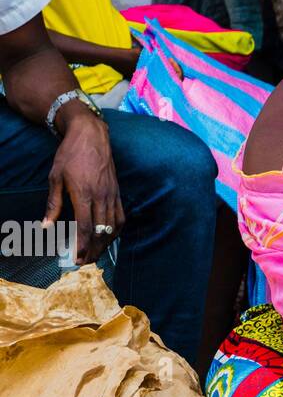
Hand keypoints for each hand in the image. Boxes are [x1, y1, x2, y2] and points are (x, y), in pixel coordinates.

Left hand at [45, 110, 124, 263]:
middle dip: (93, 250)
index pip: (85, 227)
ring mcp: (112, 195)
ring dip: (105, 244)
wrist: (91, 135)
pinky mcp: (117, 192)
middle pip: (100, 232)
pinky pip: (120, 217)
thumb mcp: (55, 177)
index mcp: (84, 193)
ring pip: (112, 227)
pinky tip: (109, 238)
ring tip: (96, 254)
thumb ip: (53, 204)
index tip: (76, 258)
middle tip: (84, 261)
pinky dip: (116, 232)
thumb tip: (47, 226)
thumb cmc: (70, 154)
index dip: (82, 246)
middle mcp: (101, 196)